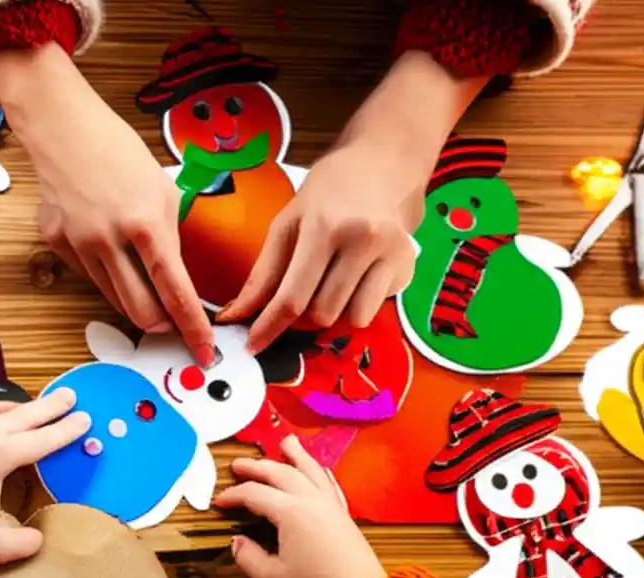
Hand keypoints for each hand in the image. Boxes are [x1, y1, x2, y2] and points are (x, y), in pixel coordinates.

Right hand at [0, 44, 213, 364]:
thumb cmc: (118, 151)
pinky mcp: (57, 245)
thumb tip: (174, 279)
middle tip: (174, 323)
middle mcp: (110, 240)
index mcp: (145, 224)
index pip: (176, 291)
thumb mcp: (163, 191)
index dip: (193, 328)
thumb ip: (170, 238)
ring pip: (114, 300)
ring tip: (145, 284)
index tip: (204, 349)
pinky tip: (109, 248)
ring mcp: (79, 245)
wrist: (64, 129)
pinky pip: (90, 277)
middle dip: (163, 326)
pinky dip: (108, 276)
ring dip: (136, 303)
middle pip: (142, 312)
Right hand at [214, 435, 384, 577]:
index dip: (233, 496)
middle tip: (238, 464)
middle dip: (256, 467)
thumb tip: (236, 541)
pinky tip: (317, 468)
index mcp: (291, 513)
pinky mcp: (343, 514)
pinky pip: (329, 483)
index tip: (219, 502)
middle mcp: (311, 501)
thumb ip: (249, 558)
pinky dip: (319, 472)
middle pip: (280, 473)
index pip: (254, 495)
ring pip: (310, 470)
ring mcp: (330, 505)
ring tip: (285, 442)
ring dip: (295, 455)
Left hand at [218, 140, 421, 352]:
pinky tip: (355, 276)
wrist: (383, 165)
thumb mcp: (287, 223)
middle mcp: (362, 242)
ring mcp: (390, 255)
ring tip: (328, 281)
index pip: (293, 296)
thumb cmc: (328, 193)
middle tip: (298, 294)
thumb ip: (263, 274)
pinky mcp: (407, 268)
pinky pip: (372, 311)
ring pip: (349, 319)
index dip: (269, 327)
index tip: (252, 346)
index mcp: (324, 227)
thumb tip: (236, 316)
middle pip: (321, 314)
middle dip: (301, 316)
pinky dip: (356, 306)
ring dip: (331, 313)